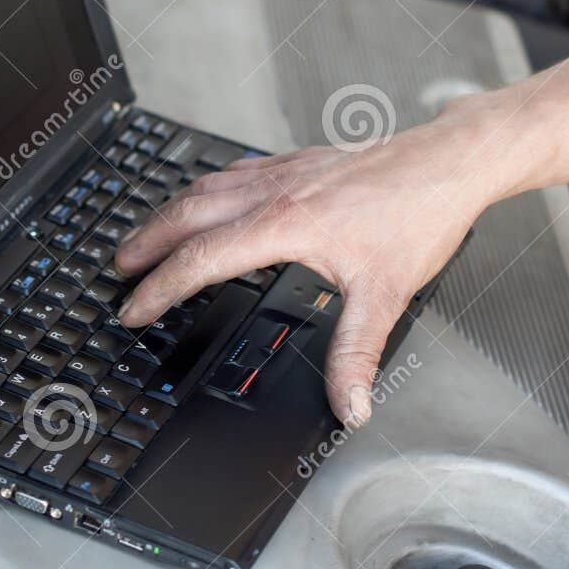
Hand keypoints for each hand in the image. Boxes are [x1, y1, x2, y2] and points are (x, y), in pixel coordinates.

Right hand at [114, 98, 519, 427]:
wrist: (449, 162)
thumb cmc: (420, 215)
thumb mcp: (387, 295)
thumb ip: (358, 355)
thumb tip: (349, 405)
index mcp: (285, 225)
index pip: (202, 260)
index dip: (161, 288)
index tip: (136, 309)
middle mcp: (276, 192)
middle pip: (187, 215)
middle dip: (145, 243)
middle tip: (118, 269)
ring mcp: (285, 173)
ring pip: (205, 188)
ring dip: (168, 213)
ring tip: (145, 236)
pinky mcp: (300, 163)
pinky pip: (234, 172)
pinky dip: (206, 189)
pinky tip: (207, 197)